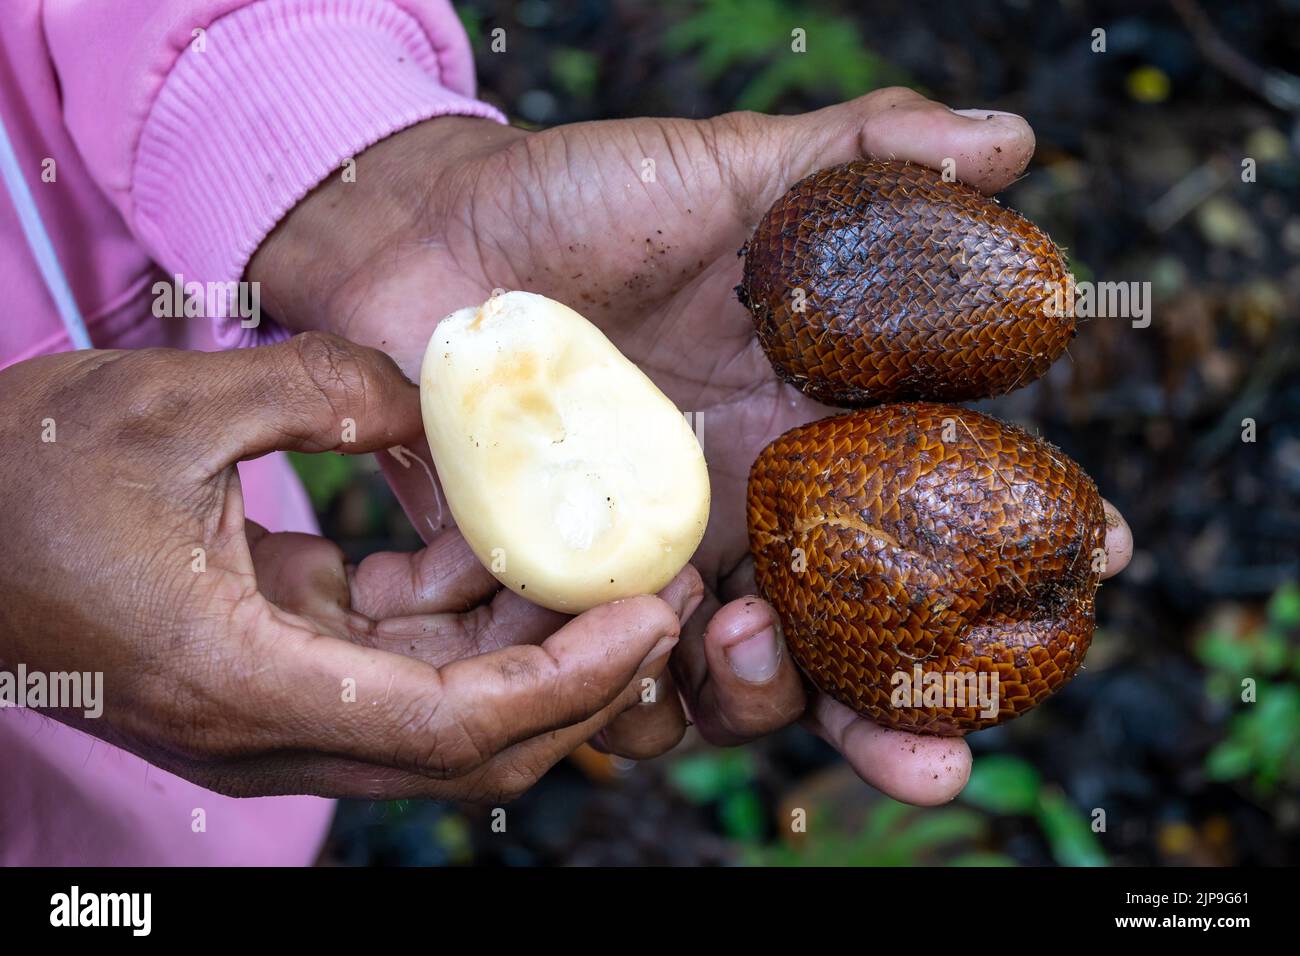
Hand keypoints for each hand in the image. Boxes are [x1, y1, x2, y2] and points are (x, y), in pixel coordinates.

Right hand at [0, 333, 697, 801]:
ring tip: (611, 569)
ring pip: (445, 714)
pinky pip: (400, 671)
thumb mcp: (168, 405)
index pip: (454, 725)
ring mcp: (273, 712)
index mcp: (245, 682)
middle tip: (663, 596)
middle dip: (578, 679)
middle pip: (471, 745)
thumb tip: (423, 396)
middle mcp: (270, 728)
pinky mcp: (274, 677)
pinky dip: (465, 625)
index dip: (568, 680)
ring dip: (530, 651)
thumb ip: (317, 389)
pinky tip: (508, 553)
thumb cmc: (17, 477)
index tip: (649, 614)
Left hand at [251, 88, 1133, 802]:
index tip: (1097, 553)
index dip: (1008, 542)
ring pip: (715, 680)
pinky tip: (606, 666)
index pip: (928, 505)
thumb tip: (1008, 142)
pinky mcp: (551, 578)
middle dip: (889, 720)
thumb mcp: (724, 171)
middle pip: (837, 641)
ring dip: (747, 702)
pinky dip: (603, 688)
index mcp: (801, 428)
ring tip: (734, 643)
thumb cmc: (579, 201)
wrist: (424, 236)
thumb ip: (858, 155)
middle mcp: (740, 511)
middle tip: (929, 759)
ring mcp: (645, 557)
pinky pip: (586, 669)